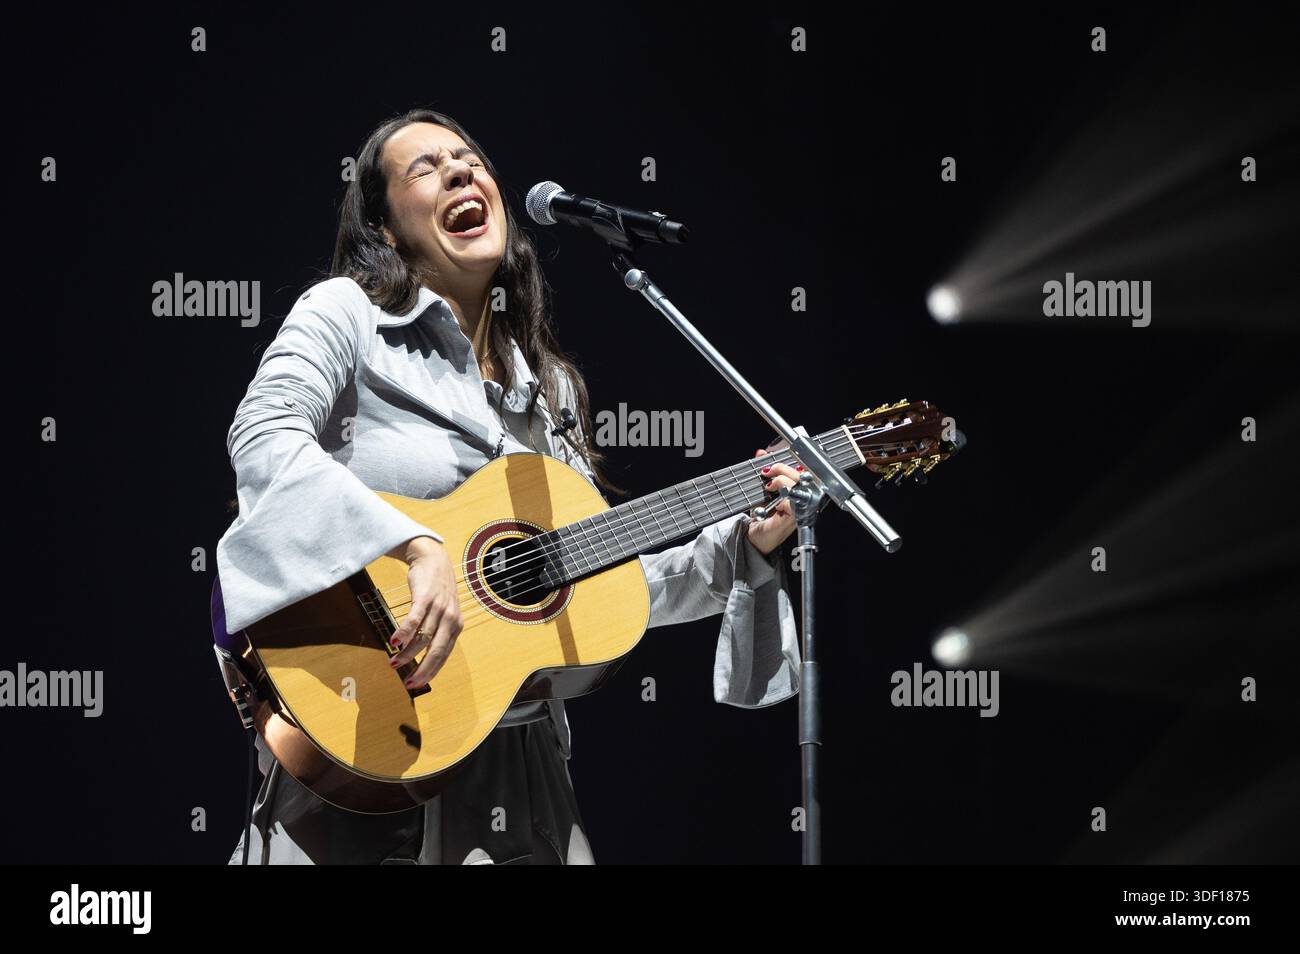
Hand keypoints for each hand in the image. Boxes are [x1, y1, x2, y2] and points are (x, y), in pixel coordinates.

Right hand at [386, 536, 461, 687]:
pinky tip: (394, 643)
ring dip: (407, 653)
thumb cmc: (436, 589)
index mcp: (456, 626)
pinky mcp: (425, 597)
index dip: (431, 671)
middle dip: (422, 669)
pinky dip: (404, 633)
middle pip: (436, 651)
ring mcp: (438, 607)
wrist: (433, 558)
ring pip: (422, 637)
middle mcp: (450, 618)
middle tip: (409, 682)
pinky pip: (414, 619)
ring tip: (394, 662)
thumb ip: (438, 632)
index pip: (444, 654)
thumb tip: (423, 657)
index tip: (418, 684)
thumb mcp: (445, 612)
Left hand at [746, 448, 800, 555]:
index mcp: (798, 490)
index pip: (800, 470)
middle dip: (783, 469)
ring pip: (799, 486)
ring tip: (769, 486)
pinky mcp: (794, 519)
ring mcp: (800, 509)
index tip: (771, 462)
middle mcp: (802, 499)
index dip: (787, 463)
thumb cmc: (762, 517)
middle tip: (766, 472)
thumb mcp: (761, 490)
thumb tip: (761, 453)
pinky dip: (783, 499)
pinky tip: (774, 503)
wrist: (754, 538)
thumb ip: (764, 472)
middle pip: (802, 476)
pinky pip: (793, 503)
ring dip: (782, 481)